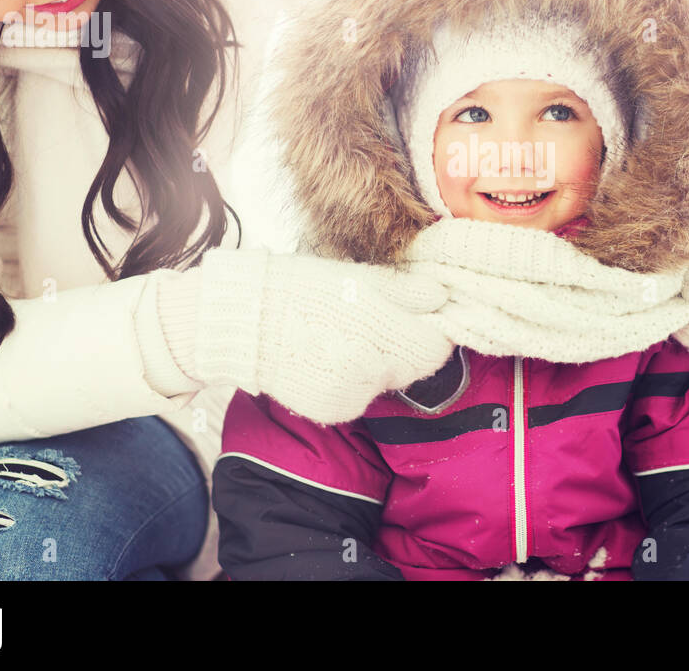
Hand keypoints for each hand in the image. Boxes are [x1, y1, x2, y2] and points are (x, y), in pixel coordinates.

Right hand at [191, 250, 454, 423]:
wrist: (246, 323)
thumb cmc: (301, 288)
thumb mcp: (356, 277)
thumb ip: (405, 291)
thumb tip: (442, 297)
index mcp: (381, 328)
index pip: (435, 346)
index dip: (433, 331)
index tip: (421, 319)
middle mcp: (371, 368)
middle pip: (415, 366)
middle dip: (406, 347)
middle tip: (376, 326)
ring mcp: (353, 394)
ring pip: (387, 382)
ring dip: (380, 364)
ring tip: (346, 339)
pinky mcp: (335, 411)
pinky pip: (361, 397)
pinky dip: (354, 382)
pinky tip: (330, 360)